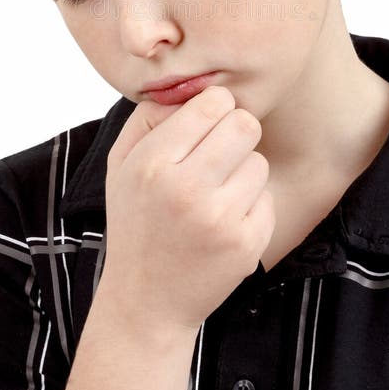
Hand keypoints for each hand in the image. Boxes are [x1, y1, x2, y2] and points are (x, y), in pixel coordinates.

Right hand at [101, 85, 275, 331]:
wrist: (146, 301)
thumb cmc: (136, 223)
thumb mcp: (121, 165)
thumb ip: (148, 118)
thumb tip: (188, 88)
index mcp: (153, 163)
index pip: (213, 104)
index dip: (214, 109)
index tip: (206, 124)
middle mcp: (186, 189)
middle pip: (245, 124)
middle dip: (235, 133)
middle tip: (219, 152)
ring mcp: (219, 220)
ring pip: (259, 161)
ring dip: (242, 172)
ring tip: (215, 194)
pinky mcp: (245, 245)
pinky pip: (267, 198)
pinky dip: (251, 205)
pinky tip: (225, 221)